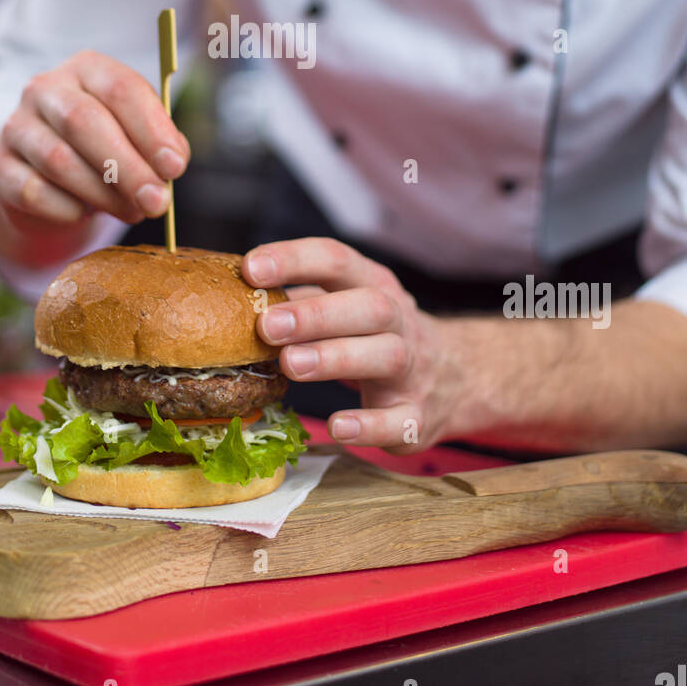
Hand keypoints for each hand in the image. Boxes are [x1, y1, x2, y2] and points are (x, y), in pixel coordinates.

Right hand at [0, 50, 189, 230]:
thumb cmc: (104, 146)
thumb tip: (170, 165)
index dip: (151, 130)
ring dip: (103, 194)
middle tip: (156, 201)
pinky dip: (66, 209)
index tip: (175, 167)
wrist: (44, 171)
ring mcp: (16, 126)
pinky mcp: (0, 166)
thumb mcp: (137, 133)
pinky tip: (84, 213)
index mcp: (87, 69)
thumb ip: (160, 142)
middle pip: (84, 122)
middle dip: (127, 167)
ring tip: (132, 212)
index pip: (120, 88)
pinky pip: (33, 192)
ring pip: (59, 160)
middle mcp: (46, 89)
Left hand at [243, 237, 465, 454]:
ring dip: (336, 358)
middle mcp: (398, 320)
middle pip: (368, 306)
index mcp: (371, 284)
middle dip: (316, 314)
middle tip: (267, 326)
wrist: (455, 376)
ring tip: (291, 364)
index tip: (251, 269)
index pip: (335, 259)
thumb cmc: (373, 334)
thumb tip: (231, 295)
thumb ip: (297, 299)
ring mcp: (413, 369)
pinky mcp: (417, 417)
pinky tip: (337, 426)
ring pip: (386, 355)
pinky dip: (369, 425)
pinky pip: (399, 420)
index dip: (293, 260)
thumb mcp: (344, 304)